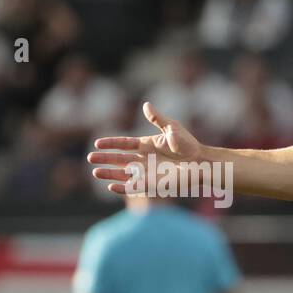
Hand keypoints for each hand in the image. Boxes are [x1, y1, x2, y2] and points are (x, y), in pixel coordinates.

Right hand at [87, 102, 203, 195]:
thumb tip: (146, 105)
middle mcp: (144, 159)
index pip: (124, 144)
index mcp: (146, 145)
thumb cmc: (189, 145)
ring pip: (124, 174)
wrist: (202, 162)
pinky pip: (136, 187)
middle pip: (120, 159)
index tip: (97, 144)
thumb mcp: (172, 128)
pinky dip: (124, 187)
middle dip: (105, 159)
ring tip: (95, 172)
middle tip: (90, 159)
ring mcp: (148, 172)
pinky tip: (112, 187)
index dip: (111, 144)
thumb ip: (157, 119)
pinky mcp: (154, 184)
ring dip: (110, 173)